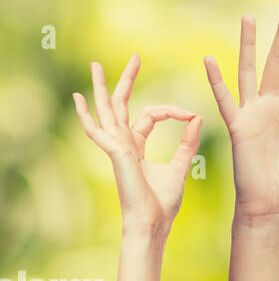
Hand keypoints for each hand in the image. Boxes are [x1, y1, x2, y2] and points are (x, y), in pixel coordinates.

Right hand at [73, 55, 201, 237]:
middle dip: (126, 80)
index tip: (191, 114)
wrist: (153, 224)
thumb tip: (198, 117)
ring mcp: (117, 148)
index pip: (150, 115)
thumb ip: (187, 141)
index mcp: (137, 145)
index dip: (172, 111)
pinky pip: (98, 131)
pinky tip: (78, 100)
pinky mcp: (116, 154)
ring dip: (100, 88)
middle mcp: (123, 144)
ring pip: (106, 111)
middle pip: (121, 105)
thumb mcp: (180, 166)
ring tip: (95, 66)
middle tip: (134, 57)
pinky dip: (87, 116)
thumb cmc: (163, 202)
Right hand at [204, 6, 278, 222]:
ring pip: (250, 71)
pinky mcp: (238, 126)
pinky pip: (225, 99)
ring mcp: (253, 114)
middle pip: (277, 62)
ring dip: (250, 45)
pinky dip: (217, 80)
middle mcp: (272, 107)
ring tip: (249, 17)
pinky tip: (209, 58)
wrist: (274, 207)